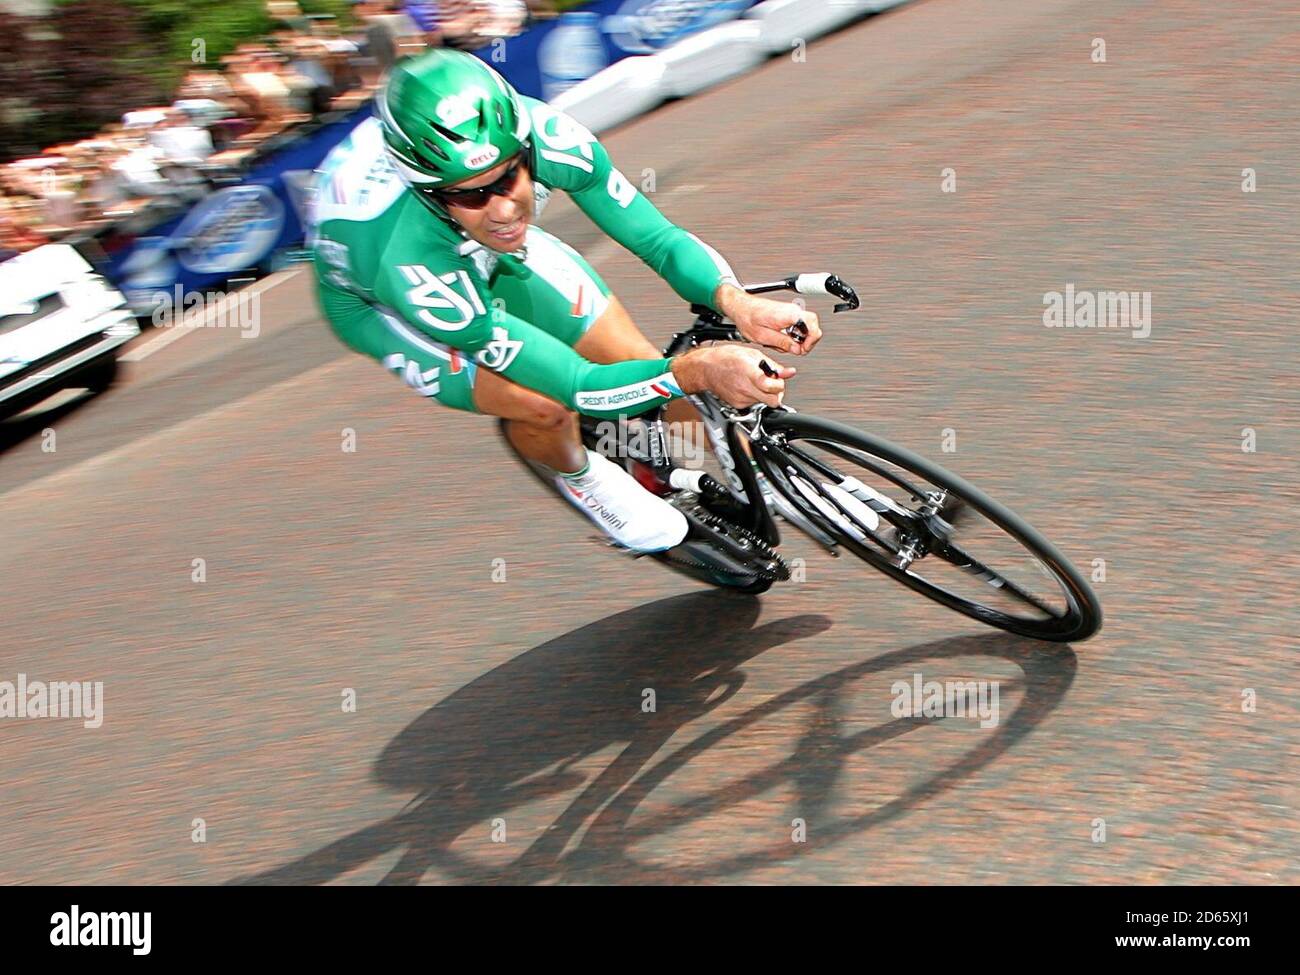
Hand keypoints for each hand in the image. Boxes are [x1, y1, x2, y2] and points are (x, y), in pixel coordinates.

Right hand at [670, 344, 795, 408]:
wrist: (705, 368)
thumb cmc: (725, 358)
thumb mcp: (752, 354)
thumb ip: (773, 366)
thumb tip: (788, 372)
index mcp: (749, 373)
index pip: (772, 387)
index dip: (779, 385)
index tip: (779, 380)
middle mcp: (745, 389)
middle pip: (773, 401)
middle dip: (776, 394)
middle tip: (772, 385)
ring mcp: (741, 399)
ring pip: (764, 402)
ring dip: (764, 393)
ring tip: (755, 381)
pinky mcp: (738, 404)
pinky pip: (754, 403)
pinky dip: (754, 395)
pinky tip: (747, 386)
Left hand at [715, 284, 822, 355]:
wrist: (740, 307)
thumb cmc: (748, 318)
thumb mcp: (764, 336)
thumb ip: (783, 343)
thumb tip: (797, 349)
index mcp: (790, 315)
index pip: (813, 329)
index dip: (810, 343)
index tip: (801, 350)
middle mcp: (793, 311)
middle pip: (813, 327)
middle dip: (806, 341)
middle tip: (795, 349)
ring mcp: (791, 311)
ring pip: (806, 327)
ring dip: (798, 339)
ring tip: (783, 343)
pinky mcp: (787, 314)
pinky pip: (798, 325)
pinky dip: (792, 334)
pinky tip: (780, 338)